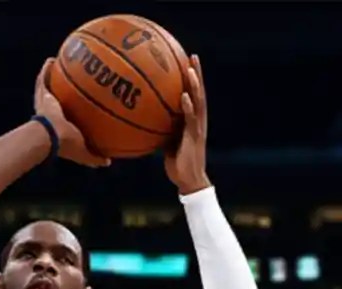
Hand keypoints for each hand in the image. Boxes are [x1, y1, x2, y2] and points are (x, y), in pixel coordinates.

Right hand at [33, 59, 109, 167]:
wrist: (52, 136)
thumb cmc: (67, 144)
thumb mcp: (85, 153)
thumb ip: (95, 157)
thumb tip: (108, 162)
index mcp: (62, 125)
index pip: (69, 116)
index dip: (73, 110)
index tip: (80, 103)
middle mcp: (52, 112)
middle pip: (58, 98)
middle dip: (63, 91)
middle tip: (71, 81)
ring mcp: (45, 101)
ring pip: (49, 87)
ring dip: (52, 77)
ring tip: (61, 65)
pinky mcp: (41, 93)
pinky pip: (43, 77)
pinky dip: (46, 69)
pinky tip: (52, 60)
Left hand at [164, 55, 210, 194]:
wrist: (188, 181)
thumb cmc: (177, 162)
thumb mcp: (166, 141)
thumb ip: (159, 127)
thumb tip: (142, 118)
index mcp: (192, 120)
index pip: (193, 94)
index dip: (191, 77)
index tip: (185, 60)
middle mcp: (198, 120)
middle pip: (199, 92)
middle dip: (196, 73)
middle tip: (192, 56)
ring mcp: (198, 128)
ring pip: (199, 102)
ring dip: (195, 85)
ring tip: (191, 69)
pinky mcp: (195, 137)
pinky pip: (192, 119)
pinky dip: (188, 107)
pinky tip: (184, 96)